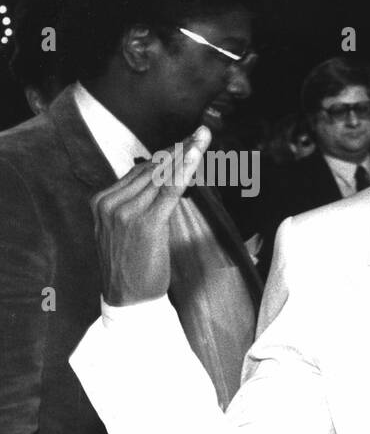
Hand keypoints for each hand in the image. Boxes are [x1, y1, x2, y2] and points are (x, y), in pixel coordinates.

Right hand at [91, 126, 210, 305]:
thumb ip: (136, 205)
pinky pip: (170, 190)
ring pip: (161, 175)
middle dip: (179, 149)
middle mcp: (110, 202)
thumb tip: (159, 183)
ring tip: (203, 137)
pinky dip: (185, 170)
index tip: (186, 141)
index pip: (139, 170)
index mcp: (102, 201)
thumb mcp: (126, 230)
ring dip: (185, 154)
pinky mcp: (146, 224)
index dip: (167, 155)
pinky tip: (197, 154)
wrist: (127, 300)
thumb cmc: (132, 266)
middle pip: (151, 168)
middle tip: (201, 133)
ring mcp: (125, 212)